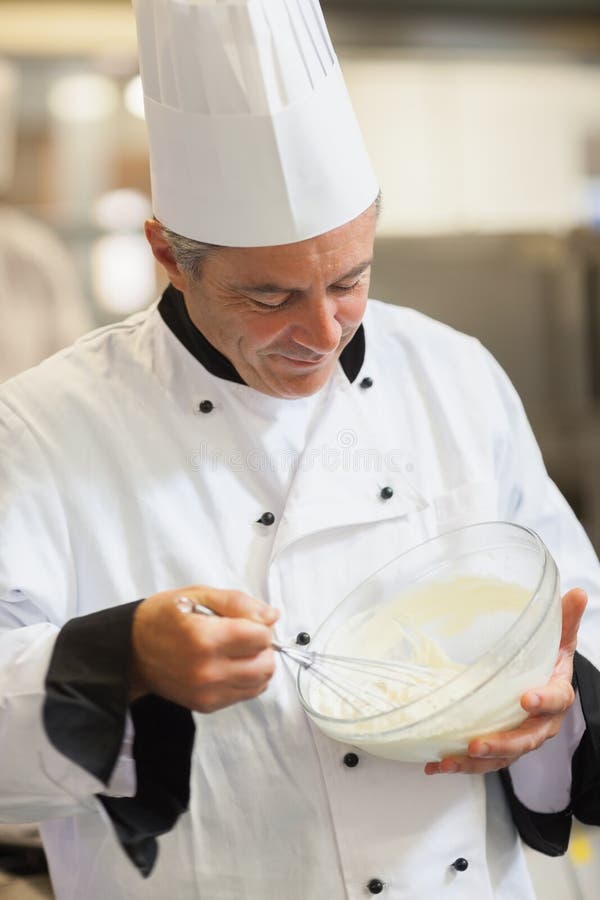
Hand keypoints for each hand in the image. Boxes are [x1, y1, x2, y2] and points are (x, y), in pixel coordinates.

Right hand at [131, 586, 278, 712]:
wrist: (131, 651)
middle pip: (266, 664)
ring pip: (260, 682)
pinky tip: (228, 665)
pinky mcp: (206, 705)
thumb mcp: (198, 594)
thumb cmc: (163, 618)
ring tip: (236, 651)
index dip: (259, 624)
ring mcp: (207, 692)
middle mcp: (208, 670)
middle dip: (262, 647)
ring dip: (257, 664)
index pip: (261, 637)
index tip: (245, 620)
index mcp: (205, 638)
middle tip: (244, 636)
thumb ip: (238, 603)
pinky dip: (246, 679)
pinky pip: (246, 694)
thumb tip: (271, 616)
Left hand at [424, 587, 587, 775]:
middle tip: (478, 743)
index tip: (526, 699)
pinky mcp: (501, 746)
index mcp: (557, 693)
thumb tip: (576, 593)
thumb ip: (565, 618)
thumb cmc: (550, 659)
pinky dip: (460, 764)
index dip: (543, 700)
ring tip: (450, 761)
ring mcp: (520, 737)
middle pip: (527, 739)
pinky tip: (436, 765)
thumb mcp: (559, 636)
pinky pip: (483, 760)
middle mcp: (541, 722)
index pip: (556, 699)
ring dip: (475, 762)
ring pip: (502, 756)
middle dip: (502, 743)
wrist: (547, 683)